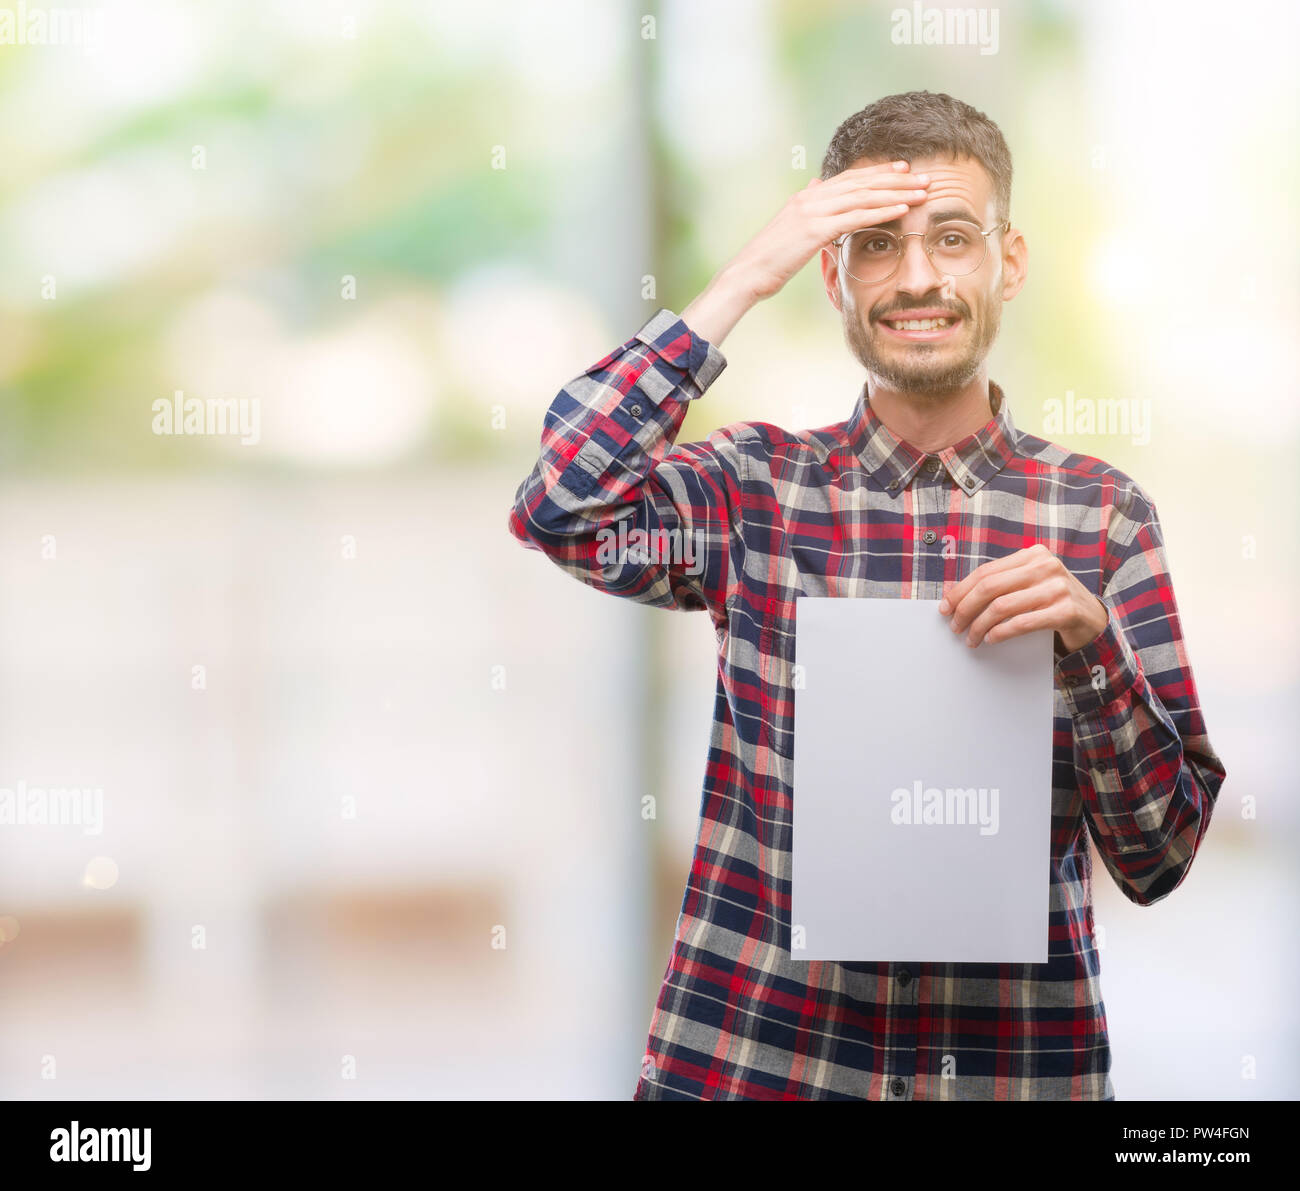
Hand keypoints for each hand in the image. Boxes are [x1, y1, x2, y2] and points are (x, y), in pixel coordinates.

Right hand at [731, 161, 930, 300]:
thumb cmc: (768, 260)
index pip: (850, 178)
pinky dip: (881, 211)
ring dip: (896, 193)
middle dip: (896, 179)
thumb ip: (807, 207)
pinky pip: (855, 217)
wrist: (747, 274)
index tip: (904, 170)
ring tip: (922, 192)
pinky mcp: (814, 230)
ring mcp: (812, 211)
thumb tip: (815, 185)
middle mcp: (811, 197)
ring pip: (863, 196)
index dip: (879, 172)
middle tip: (924, 177)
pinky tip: (902, 210)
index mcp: (807, 196)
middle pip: (861, 182)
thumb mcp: (789, 229)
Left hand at [937, 544, 1107, 651]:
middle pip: (989, 587)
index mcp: (1032, 555)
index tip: (945, 608)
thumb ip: (997, 585)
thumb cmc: (1052, 602)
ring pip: (1002, 606)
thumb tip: (950, 593)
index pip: (985, 572)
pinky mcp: (1066, 611)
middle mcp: (1046, 566)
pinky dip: (1001, 633)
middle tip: (955, 627)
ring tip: (971, 639)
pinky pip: (1022, 623)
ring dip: (980, 626)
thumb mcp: (1026, 585)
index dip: (960, 591)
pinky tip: (992, 639)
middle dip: (965, 609)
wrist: (1093, 620)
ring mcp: (1057, 587)